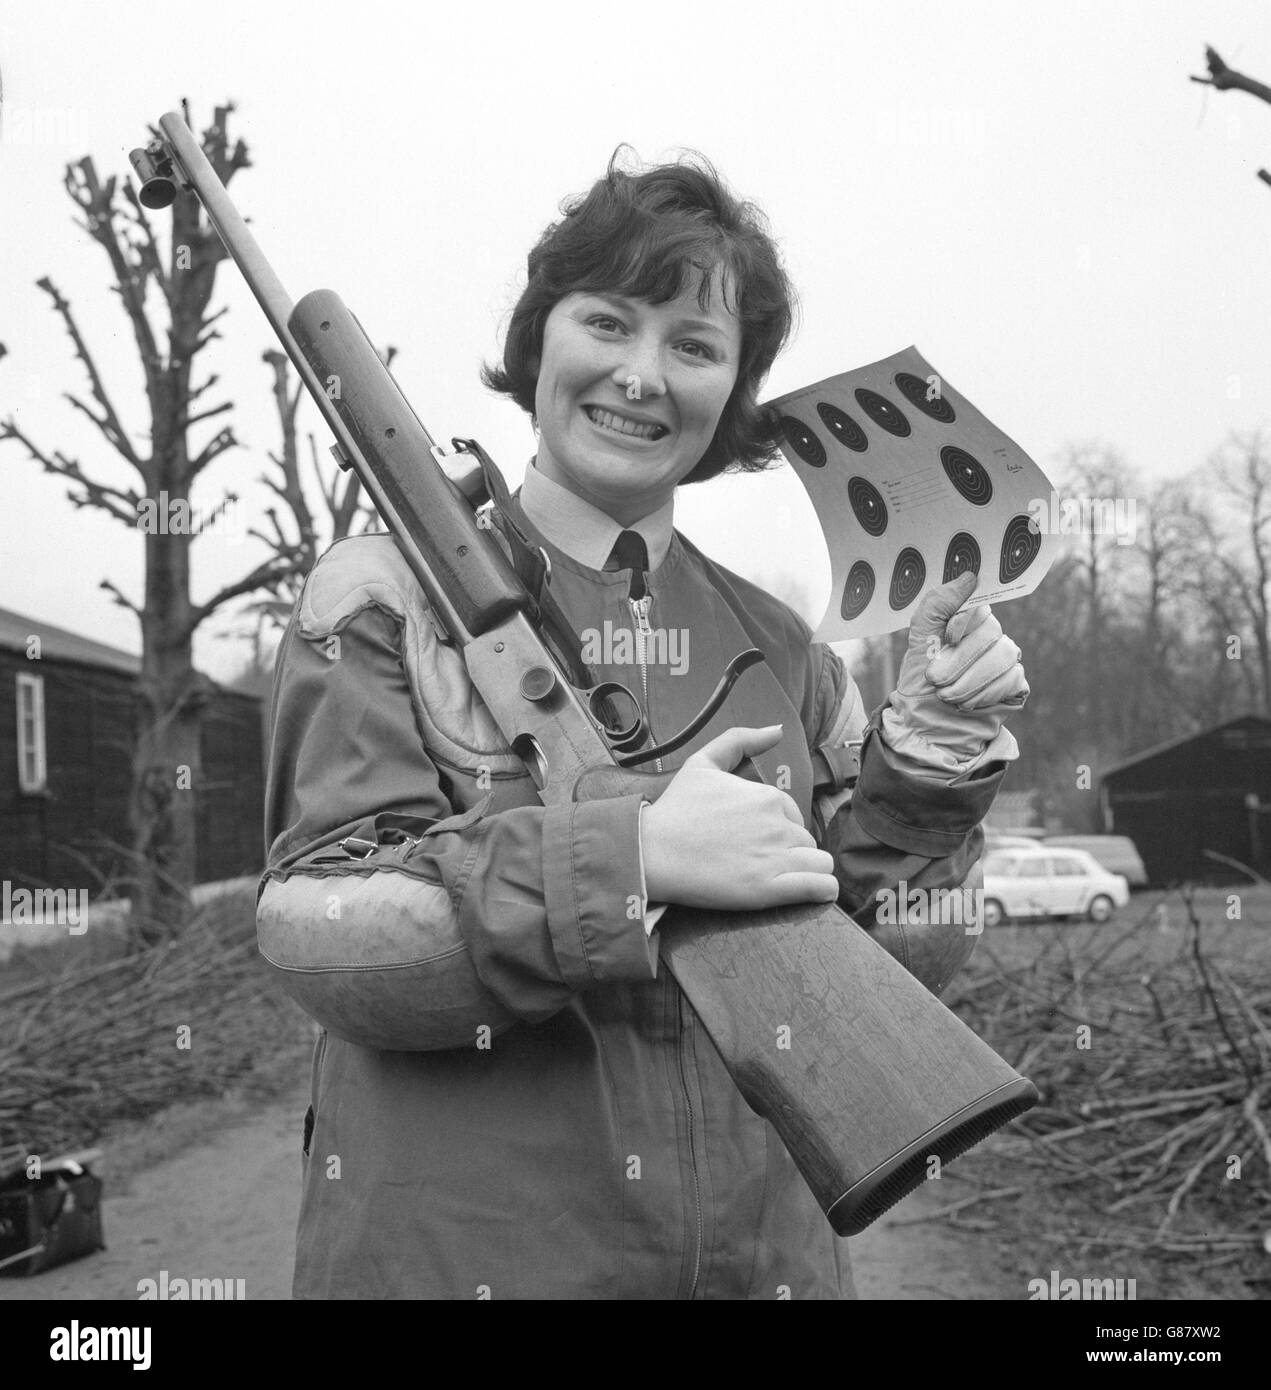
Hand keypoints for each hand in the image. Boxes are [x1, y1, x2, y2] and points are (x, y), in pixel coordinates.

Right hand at [641, 725, 838, 909]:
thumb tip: (776, 730)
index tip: (752, 839)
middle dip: (789, 850)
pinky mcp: (770, 889)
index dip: (777, 828)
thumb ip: (741, 741)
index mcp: (768, 796)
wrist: (651, 852)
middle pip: (805, 840)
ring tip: (780, 878)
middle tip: (757, 860)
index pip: (794, 815)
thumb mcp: (703, 762)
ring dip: (806, 870)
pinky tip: (813, 892)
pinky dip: (822, 890)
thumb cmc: (676, 809)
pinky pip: (821, 887)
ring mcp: (776, 857)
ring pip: (818, 863)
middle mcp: (778, 824)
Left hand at [885, 570, 1027, 769]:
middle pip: (991, 633)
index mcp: (969, 620)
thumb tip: (969, 576)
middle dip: (959, 660)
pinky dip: (985, 693)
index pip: (979, 608)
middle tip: (936, 679)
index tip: (946, 639)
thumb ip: (939, 604)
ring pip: (1002, 657)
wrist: (928, 719)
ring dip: (969, 680)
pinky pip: (1011, 679)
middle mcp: (991, 635)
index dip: (962, 623)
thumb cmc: (922, 676)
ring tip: (948, 695)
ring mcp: (1006, 658)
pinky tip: (968, 702)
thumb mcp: (920, 637)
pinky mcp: (1016, 683)